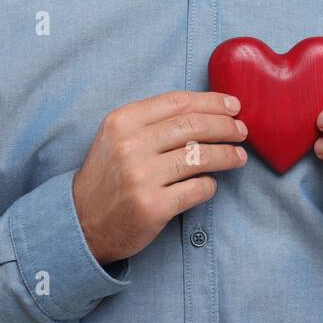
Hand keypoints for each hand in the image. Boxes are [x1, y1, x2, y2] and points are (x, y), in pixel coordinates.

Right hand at [73, 90, 248, 265]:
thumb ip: (152, 120)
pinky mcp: (153, 206)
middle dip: (225, 126)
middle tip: (241, 131)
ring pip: (200, 156)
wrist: (81, 221)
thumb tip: (206, 108)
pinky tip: (211, 183)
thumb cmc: (109, 175)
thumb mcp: (118, 136)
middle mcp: (130, 145)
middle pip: (193, 126)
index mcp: (123, 120)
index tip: (233, 106)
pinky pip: (197, 189)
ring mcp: (141, 177)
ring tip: (239, 157)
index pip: (178, 102)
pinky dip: (211, 185)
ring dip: (227, 155)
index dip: (212, 102)